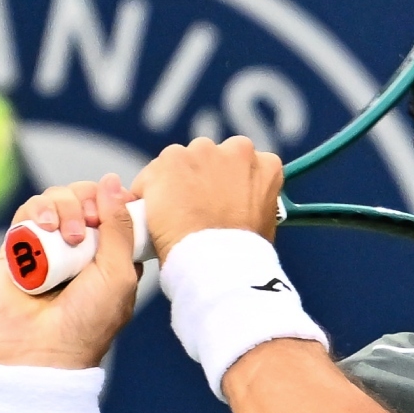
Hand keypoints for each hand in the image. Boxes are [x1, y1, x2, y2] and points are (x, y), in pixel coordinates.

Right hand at [0, 173, 138, 368]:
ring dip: (64, 206)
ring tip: (65, 236)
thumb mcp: (118, 273)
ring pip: (56, 198)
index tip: (113, 211)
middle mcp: (79, 245)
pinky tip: (43, 227)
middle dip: (87, 202)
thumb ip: (119, 226)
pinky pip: (28, 210)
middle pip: (84, 195)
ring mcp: (48, 243)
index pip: (113, 206)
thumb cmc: (87, 320)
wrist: (41, 351)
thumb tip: (113, 180)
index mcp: (110, 253)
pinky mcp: (18, 245)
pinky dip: (37, 210)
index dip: (113, 199)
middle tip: (86, 230)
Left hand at [130, 136, 282, 261]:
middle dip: (200, 177)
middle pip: (209, 158)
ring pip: (180, 162)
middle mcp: (237, 150)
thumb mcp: (264, 225)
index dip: (226, 183)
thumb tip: (237, 213)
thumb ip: (251, 206)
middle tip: (192, 209)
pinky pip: (152, 175)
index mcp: (265, 165)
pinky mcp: (171, 160)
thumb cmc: (242, 254)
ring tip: (170, 216)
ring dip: (174, 182)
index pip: (241, 164)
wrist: (218, 262)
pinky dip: (148, 192)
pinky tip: (151, 217)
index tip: (215, 200)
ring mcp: (203, 152)